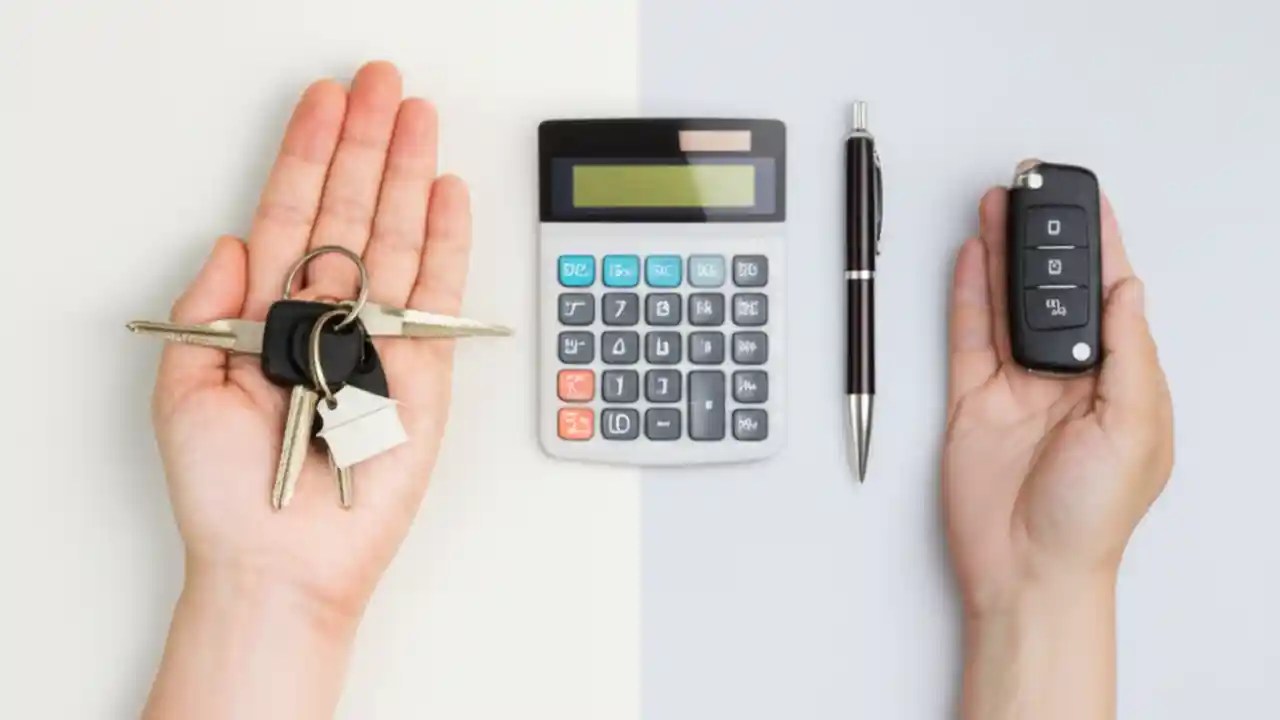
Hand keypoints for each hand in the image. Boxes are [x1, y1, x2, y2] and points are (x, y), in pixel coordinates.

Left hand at [146, 62, 469, 717]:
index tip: (326, 98)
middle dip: (366, 142)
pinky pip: (437, 294)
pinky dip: (445, 242)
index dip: (308, 152)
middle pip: (351, 210)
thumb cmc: (227, 494)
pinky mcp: (423, 372)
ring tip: (418, 115)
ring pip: (397, 237)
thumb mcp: (183, 391)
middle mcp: (327, 317)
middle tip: (383, 81)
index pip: (293, 212)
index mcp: (266, 314)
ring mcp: (379, 338)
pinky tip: (445, 194)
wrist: (283, 562)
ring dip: (408, 173)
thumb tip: (232, 242)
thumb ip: (207, 310)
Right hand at [944, 181, 1172, 718]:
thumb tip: (1127, 290)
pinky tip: (969, 258)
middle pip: (1051, 291)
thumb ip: (1129, 354)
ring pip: (1005, 303)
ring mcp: (1015, 386)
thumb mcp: (1137, 430)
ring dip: (1001, 254)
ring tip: (997, 206)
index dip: (1102, 246)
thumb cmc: (1091, 519)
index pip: (1110, 297)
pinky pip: (966, 336)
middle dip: (1044, 240)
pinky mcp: (971, 400)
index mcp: (1117, 382)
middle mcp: (1066, 377)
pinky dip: (964, 294)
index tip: (1093, 202)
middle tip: (1033, 190)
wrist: (1028, 571)